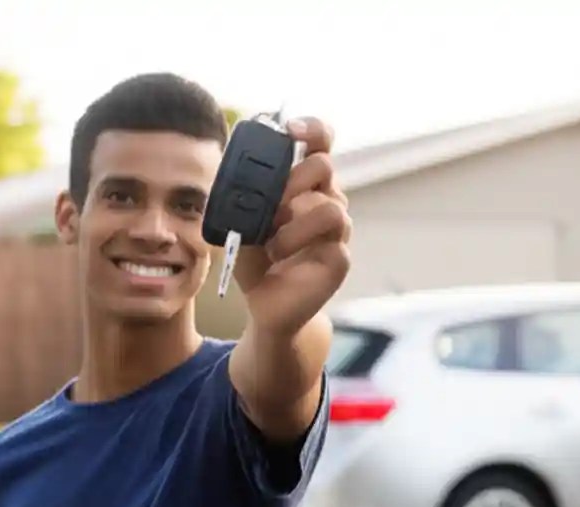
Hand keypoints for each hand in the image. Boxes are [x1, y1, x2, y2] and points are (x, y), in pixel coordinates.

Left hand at [233, 117, 351, 335]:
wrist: (265, 303)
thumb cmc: (256, 257)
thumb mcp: (240, 219)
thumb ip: (244, 193)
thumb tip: (241, 169)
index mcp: (305, 185)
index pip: (322, 143)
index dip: (311, 129)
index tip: (290, 130)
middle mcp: (327, 201)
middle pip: (324, 166)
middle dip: (292, 179)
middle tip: (270, 203)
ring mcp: (337, 231)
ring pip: (332, 206)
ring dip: (294, 220)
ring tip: (270, 239)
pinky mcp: (339, 260)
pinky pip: (331, 241)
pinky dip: (296, 243)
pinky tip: (276, 256)